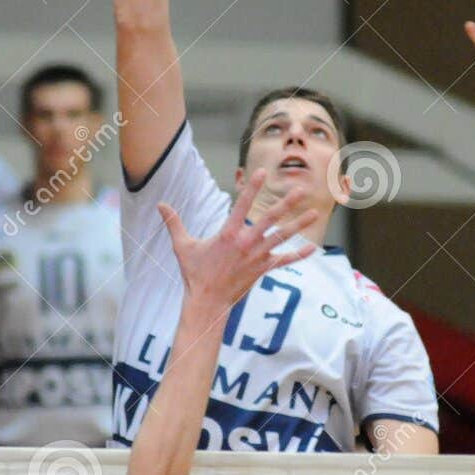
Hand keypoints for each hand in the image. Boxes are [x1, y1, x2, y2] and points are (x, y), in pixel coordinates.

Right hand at [158, 170, 313, 311]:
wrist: (207, 302)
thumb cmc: (194, 274)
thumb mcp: (182, 246)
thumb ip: (174, 223)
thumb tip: (160, 204)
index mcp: (228, 234)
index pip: (242, 205)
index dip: (252, 187)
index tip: (262, 172)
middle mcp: (246, 243)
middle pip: (270, 219)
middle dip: (287, 203)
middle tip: (301, 189)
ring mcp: (256, 257)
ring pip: (282, 237)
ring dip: (299, 225)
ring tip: (314, 213)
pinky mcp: (262, 269)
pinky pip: (283, 261)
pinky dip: (298, 255)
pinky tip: (312, 248)